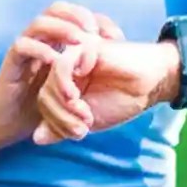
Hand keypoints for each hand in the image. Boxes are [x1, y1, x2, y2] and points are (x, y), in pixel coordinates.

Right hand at [0, 2, 121, 147]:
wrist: (11, 123)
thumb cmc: (45, 103)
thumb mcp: (75, 85)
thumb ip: (91, 70)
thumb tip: (121, 61)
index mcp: (57, 41)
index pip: (75, 14)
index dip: (97, 19)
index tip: (117, 37)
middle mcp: (41, 39)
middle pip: (56, 8)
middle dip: (78, 15)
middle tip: (94, 32)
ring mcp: (25, 49)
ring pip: (39, 23)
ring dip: (61, 28)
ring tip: (79, 41)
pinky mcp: (11, 63)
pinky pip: (22, 46)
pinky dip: (39, 49)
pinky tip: (55, 60)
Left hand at [34, 39, 180, 144]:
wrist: (150, 84)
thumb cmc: (123, 100)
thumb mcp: (90, 121)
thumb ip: (63, 127)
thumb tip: (36, 138)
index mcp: (65, 87)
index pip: (45, 106)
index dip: (56, 124)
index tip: (80, 133)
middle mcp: (65, 72)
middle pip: (44, 96)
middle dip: (60, 118)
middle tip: (83, 127)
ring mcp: (71, 58)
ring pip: (49, 83)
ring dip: (64, 105)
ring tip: (84, 114)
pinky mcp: (81, 48)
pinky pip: (61, 66)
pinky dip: (63, 84)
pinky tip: (75, 96)